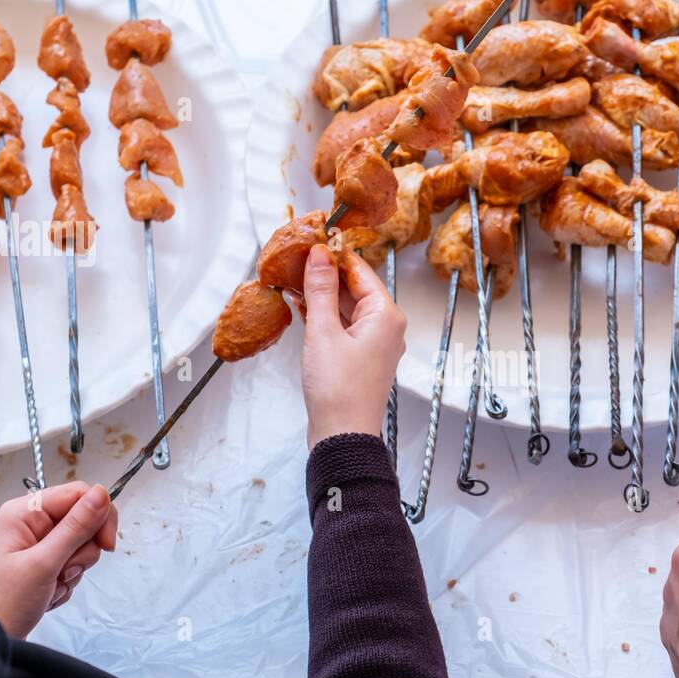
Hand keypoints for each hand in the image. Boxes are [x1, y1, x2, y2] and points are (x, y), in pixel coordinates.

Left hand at [0, 483, 117, 638]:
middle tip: (65, 569)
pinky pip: (72, 564)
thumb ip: (76, 527)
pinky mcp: (41, 564)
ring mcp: (36, 545)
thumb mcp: (43, 563)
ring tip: (51, 584)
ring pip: (80, 545)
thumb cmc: (0, 601)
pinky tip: (48, 593)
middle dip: (82, 550)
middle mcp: (31, 523)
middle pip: (83, 521)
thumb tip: (101, 495)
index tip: (106, 543)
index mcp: (25, 512)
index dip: (99, 515)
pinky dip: (66, 582)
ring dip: (74, 569)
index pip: (79, 494)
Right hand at [300, 243, 405, 448]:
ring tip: (292, 281)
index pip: (360, 271)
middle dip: (325, 275)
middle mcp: (386, 328)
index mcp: (386, 316)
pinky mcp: (360, 359)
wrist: (342, 436)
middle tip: (295, 261)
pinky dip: (324, 318)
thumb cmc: (339, 390)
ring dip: (321, 297)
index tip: (312, 242)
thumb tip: (320, 255)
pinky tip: (301, 308)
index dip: (334, 255)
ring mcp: (374, 345)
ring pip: (347, 308)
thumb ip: (320, 289)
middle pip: (355, 288)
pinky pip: (343, 328)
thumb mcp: (323, 331)